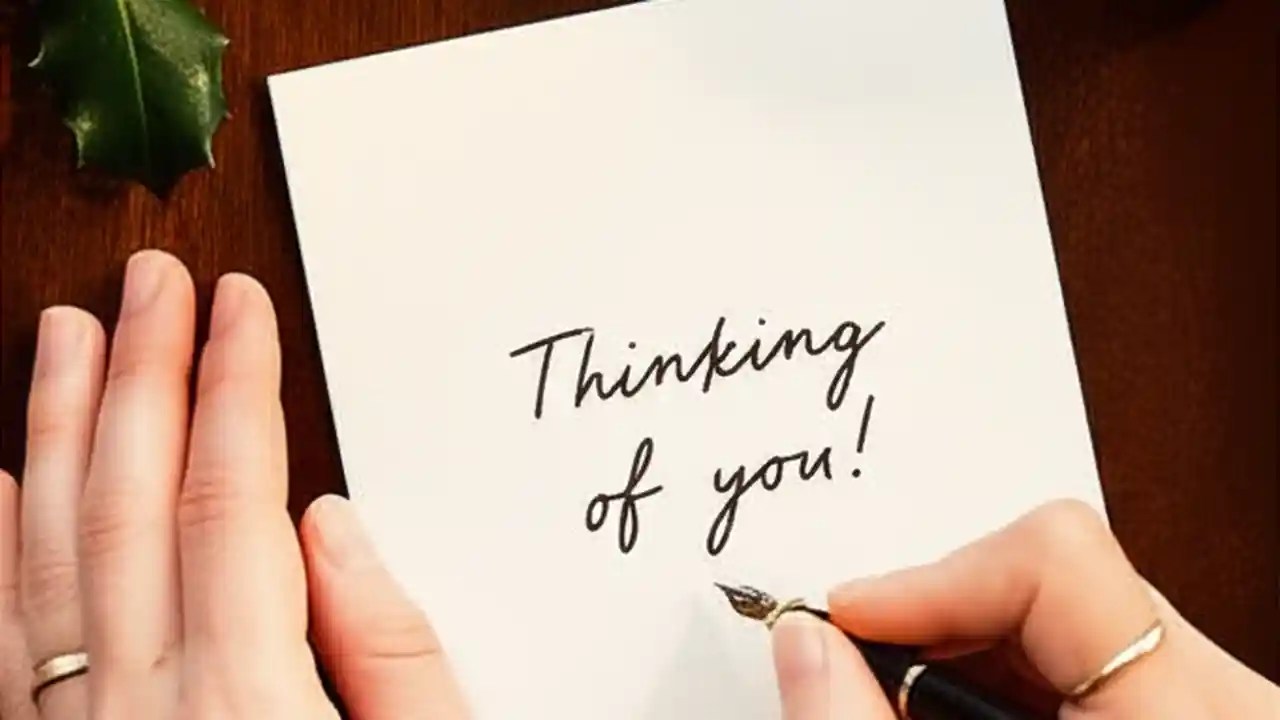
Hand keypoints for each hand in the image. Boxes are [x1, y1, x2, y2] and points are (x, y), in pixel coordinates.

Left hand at [0, 251, 468, 718]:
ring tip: (68, 335)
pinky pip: (1, 641)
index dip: (234, 388)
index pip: (229, 501)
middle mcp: (143, 712)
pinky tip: (5, 478)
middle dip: (143, 375)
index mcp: (248, 706)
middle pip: (131, 506)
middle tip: (148, 285)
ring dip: (59, 429)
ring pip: (52, 554)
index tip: (237, 312)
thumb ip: (390, 654)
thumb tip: (335, 531)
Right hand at [770, 499, 1279, 718]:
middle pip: (1053, 571)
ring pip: (1068, 610)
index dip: (931, 575)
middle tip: (866, 678)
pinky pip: (1093, 650)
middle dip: (937, 619)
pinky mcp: (1198, 713)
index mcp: (1187, 716)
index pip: (1054, 555)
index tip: (851, 614)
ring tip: (912, 709)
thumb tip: (806, 644)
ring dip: (965, 652)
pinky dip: (1010, 678)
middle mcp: (1225, 700)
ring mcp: (1222, 706)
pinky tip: (970, 717)